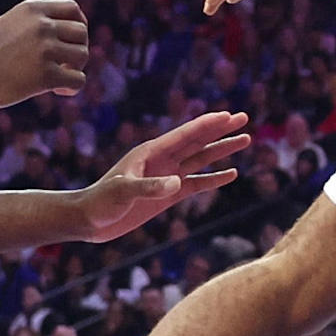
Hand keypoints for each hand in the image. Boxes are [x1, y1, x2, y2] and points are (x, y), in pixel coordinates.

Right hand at [0, 0, 90, 108]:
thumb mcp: (7, 24)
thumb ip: (32, 23)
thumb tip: (61, 33)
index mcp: (32, 9)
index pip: (73, 8)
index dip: (78, 25)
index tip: (70, 40)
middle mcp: (42, 25)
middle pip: (82, 32)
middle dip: (77, 48)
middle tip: (63, 64)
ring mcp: (45, 49)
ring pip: (83, 55)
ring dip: (76, 68)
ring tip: (59, 77)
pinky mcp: (46, 75)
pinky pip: (78, 80)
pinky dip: (72, 87)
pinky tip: (58, 91)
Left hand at [73, 111, 250, 240]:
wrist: (90, 220)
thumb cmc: (101, 202)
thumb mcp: (122, 192)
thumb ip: (149, 187)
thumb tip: (177, 183)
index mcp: (151, 152)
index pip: (185, 135)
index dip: (208, 125)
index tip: (228, 115)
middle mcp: (163, 160)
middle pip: (198, 141)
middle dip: (221, 130)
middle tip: (244, 118)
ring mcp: (167, 177)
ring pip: (201, 159)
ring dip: (222, 150)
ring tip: (245, 139)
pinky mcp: (169, 195)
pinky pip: (197, 184)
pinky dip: (214, 178)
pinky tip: (231, 173)